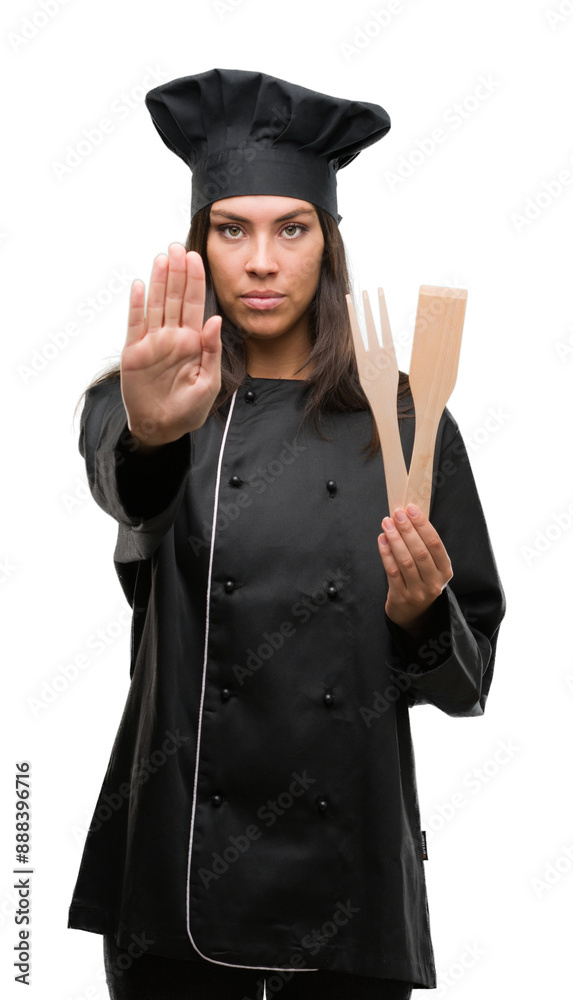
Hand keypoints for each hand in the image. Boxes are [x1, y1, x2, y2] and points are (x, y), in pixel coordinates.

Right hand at [121, 244, 221, 448]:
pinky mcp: (134, 352)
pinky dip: (136, 305)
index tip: (197, 257)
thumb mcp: (209, 382)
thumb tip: (216, 320)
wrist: (163, 427)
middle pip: (174, 298)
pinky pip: (135, 323)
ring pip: (155, 304)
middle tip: (177, 246)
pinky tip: (138, 285)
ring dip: (158, 281)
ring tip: (161, 258)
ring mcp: (153, 342)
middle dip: (177, 272)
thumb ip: (212, 350)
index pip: (195, 304)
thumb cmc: (190, 409)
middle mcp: (173, 336)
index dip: (196, 281)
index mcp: (193, 342)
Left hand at [378, 503, 452, 633]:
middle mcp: (434, 582)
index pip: (435, 544)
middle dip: (407, 530)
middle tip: (397, 514)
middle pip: (420, 552)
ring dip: (395, 539)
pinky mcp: (401, 597)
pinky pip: (392, 572)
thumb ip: (423, 545)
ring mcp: (418, 592)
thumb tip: (408, 516)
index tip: (411, 509)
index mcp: (445, 570)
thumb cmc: (420, 581)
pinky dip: (386, 554)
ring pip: (405, 561)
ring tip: (386, 523)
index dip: (423, 525)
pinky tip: (382, 539)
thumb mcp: (430, 566)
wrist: (413, 613)